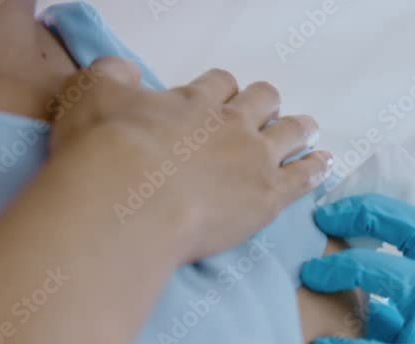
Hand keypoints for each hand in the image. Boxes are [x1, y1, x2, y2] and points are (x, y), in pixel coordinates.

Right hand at [49, 58, 332, 262]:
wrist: (130, 202)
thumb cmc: (103, 150)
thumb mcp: (91, 94)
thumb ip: (112, 75)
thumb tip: (126, 71)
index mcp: (194, 100)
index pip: (219, 83)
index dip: (222, 89)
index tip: (222, 96)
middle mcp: (231, 124)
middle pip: (262, 101)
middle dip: (265, 102)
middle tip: (267, 108)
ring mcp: (255, 159)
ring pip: (290, 133)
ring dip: (300, 127)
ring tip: (308, 127)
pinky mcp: (269, 196)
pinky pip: (304, 176)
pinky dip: (316, 167)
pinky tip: (324, 163)